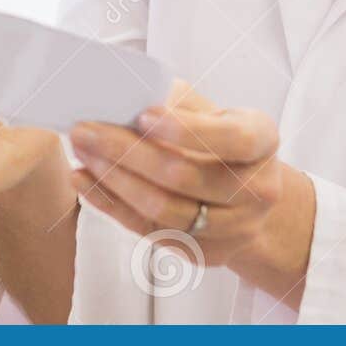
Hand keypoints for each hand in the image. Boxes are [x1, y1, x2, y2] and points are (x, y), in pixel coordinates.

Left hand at [67, 79, 315, 304]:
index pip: (229, 138)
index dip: (184, 129)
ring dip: (113, 180)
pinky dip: (112, 205)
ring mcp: (235, 228)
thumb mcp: (210, 109)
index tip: (141, 114)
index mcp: (263, 141)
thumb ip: (175, 99)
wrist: (247, 192)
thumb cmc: (218, 137)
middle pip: (185, 176)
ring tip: (82, 153)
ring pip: (164, 209)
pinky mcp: (206, 253)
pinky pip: (150, 231)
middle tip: (85, 129)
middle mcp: (258, 189)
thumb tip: (122, 92)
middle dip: (126, 151)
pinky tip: (85, 181)